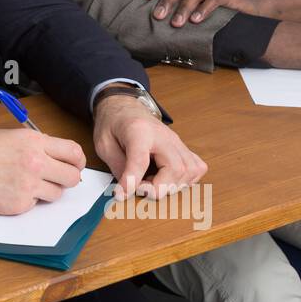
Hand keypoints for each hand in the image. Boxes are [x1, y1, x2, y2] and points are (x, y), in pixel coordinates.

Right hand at [0, 127, 85, 214]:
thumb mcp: (11, 136)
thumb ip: (36, 145)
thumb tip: (57, 158)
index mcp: (34, 142)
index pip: (74, 152)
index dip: (78, 161)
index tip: (75, 165)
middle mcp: (35, 163)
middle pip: (72, 177)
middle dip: (66, 178)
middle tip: (55, 178)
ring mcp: (27, 186)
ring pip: (56, 194)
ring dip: (46, 191)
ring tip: (25, 183)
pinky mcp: (17, 205)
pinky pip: (34, 205)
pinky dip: (26, 200)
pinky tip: (9, 190)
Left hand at [92, 95, 206, 200]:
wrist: (125, 107)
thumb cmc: (114, 123)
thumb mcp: (103, 143)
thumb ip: (117, 166)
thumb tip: (129, 188)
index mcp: (138, 130)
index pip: (140, 160)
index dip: (131, 181)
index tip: (121, 194)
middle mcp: (163, 135)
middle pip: (175, 167)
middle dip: (159, 187)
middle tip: (140, 189)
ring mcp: (176, 141)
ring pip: (189, 170)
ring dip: (172, 186)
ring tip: (151, 183)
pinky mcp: (182, 147)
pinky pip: (196, 168)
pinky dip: (186, 180)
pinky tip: (168, 179)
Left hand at [142, 0, 258, 26]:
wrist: (253, 11)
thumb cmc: (222, 14)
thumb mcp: (199, 13)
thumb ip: (184, 16)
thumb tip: (161, 30)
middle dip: (167, 0)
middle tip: (158, 16)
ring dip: (183, 8)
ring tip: (176, 23)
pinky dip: (203, 9)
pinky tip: (196, 20)